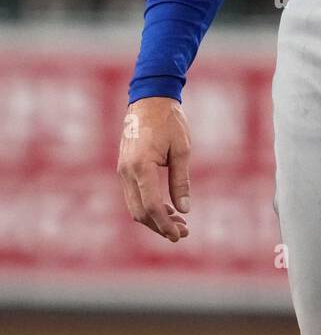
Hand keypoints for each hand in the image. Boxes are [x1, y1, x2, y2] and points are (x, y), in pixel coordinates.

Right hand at [117, 98, 190, 242]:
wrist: (149, 99)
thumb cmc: (169, 121)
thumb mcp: (182, 149)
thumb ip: (181, 180)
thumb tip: (184, 209)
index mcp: (141, 166)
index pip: (151, 206)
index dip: (165, 224)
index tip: (179, 234)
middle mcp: (127, 171)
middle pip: (140, 212)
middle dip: (160, 226)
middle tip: (183, 232)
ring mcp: (122, 170)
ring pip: (135, 206)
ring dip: (154, 219)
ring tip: (179, 224)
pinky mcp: (124, 168)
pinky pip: (134, 195)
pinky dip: (148, 206)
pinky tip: (167, 209)